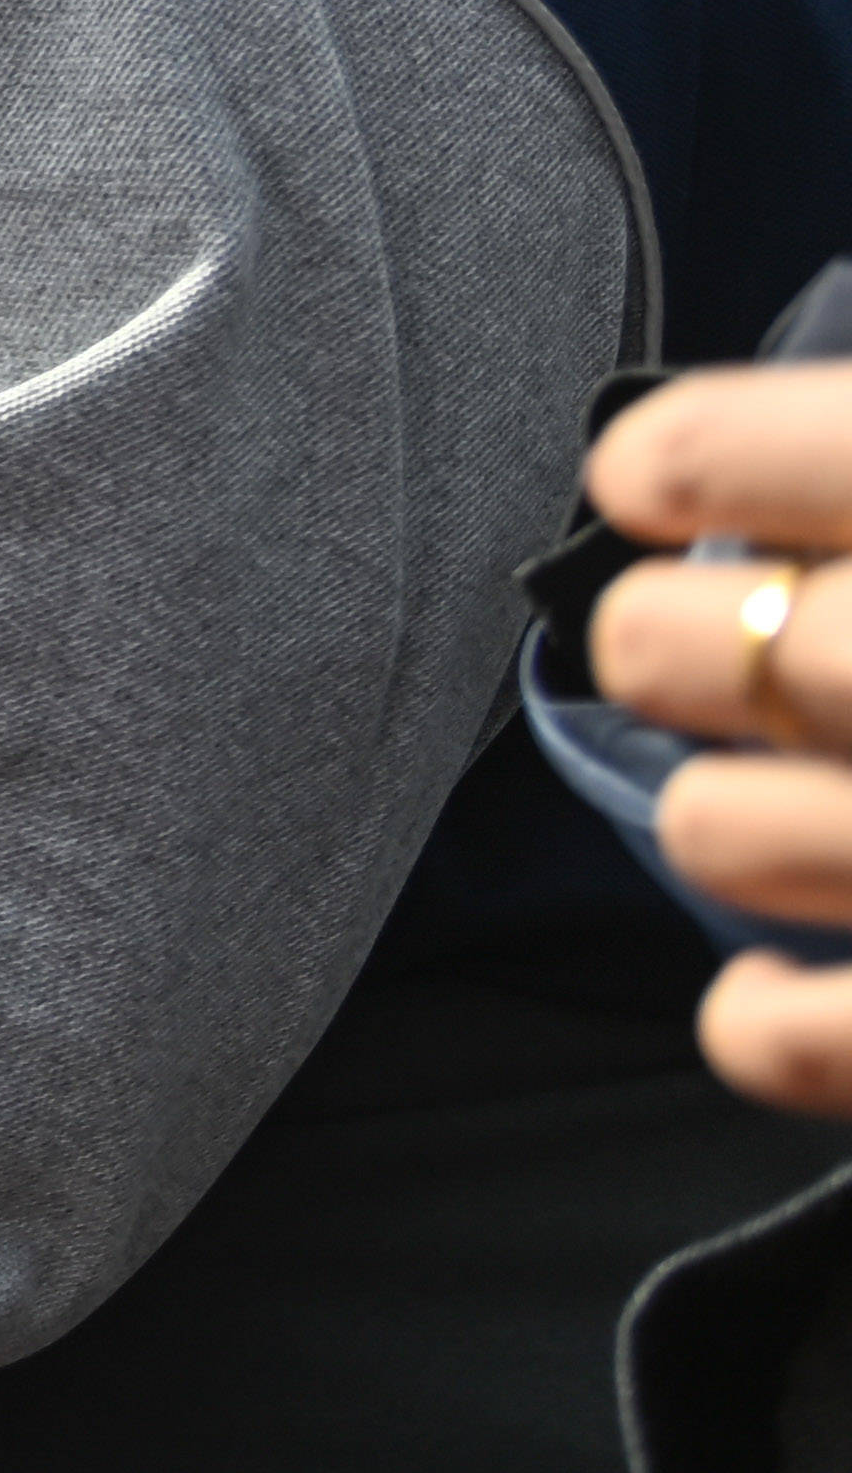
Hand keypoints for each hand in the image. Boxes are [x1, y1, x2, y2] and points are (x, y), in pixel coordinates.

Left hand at [570, 367, 851, 1106]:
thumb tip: (791, 430)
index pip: (823, 451)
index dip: (705, 454)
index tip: (650, 471)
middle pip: (688, 648)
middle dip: (666, 648)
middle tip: (707, 649)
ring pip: (712, 833)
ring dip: (720, 817)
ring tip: (780, 798)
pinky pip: (794, 1043)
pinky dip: (761, 1025)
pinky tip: (769, 994)